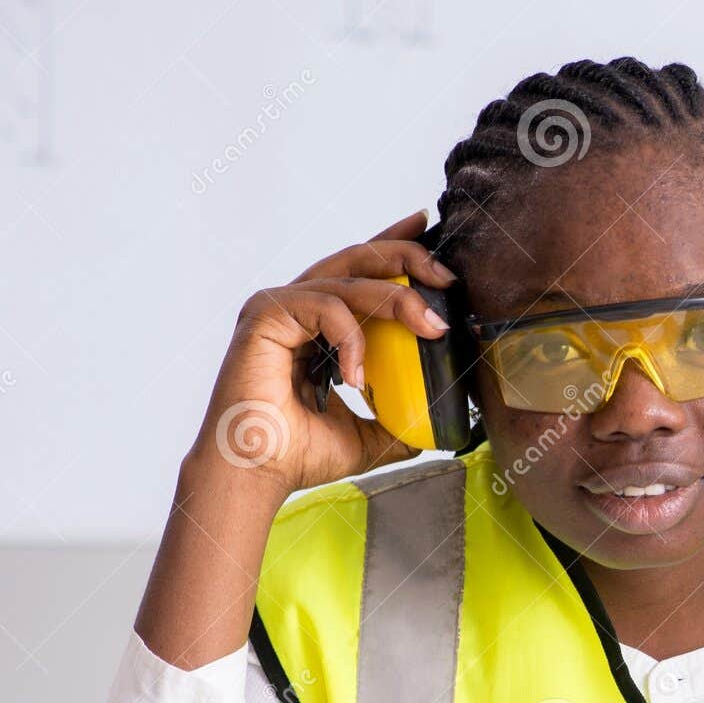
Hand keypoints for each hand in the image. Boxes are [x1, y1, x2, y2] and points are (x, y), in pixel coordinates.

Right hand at [188, 211, 453, 495]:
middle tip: (446, 277)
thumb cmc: (296, 453)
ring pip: (349, 279)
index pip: (361, 272)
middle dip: (408, 258)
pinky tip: (358, 375)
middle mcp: (299, 308)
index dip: (394, 245)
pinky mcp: (266, 315)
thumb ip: (400, 422)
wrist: (257, 473)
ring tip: (430, 328)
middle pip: (358, 259)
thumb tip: (436, 427)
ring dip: (398, 298)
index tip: (427, 229)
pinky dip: (351, 336)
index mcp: (319, 325)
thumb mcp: (368, 436)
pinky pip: (324, 306)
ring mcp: (280, 308)